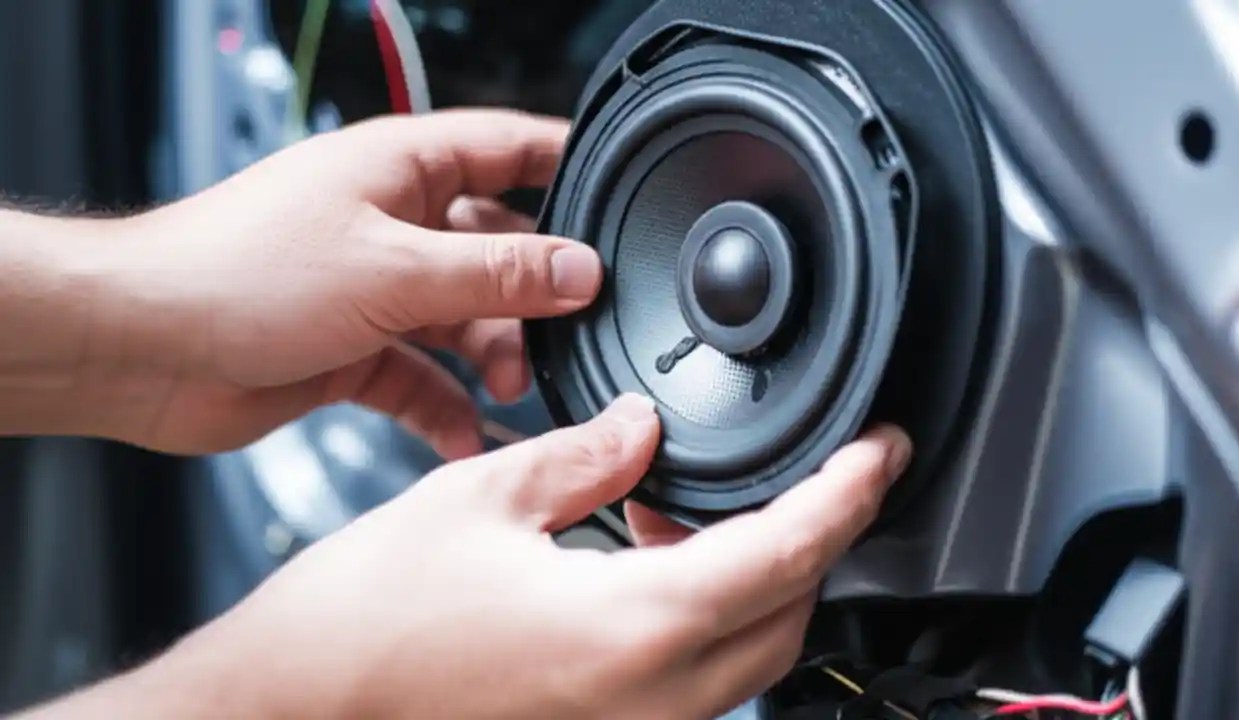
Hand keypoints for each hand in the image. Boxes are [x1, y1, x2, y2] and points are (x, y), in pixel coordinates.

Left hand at [72, 109, 597, 453]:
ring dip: (495, 357)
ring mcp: (374, 287)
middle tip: (564, 335)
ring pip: (466, 319)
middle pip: (498, 250)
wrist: (144, 347)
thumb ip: (497, 272)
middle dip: (534, 295)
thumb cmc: (239, 273)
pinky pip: (423, 377)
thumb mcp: (396, 269)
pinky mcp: (353, 349)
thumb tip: (579, 267)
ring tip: (512, 390)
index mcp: (402, 169)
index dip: (566, 167)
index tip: (618, 201)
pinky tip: (463, 432)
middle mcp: (393, 223)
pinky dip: (447, 407)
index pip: (508, 149)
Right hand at [72, 399, 910, 719]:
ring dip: (756, 576)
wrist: (291, 713)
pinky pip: (695, 681)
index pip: (789, 550)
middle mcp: (648, 699)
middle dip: (812, 533)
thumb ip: (584, 457)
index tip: (882, 451)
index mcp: (630, 626)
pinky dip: (705, 617)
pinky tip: (652, 563)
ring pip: (749, 653)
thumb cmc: (360, 624)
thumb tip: (641, 429)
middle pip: (788, 610)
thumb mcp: (478, 501)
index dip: (849, 492)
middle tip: (799, 467)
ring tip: (698, 507)